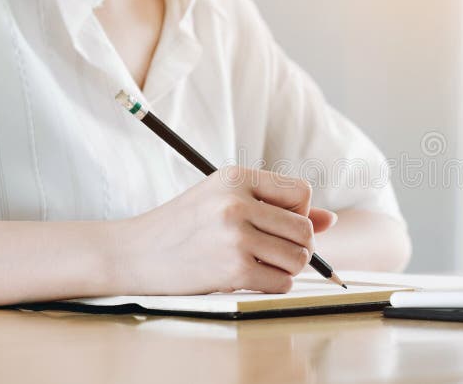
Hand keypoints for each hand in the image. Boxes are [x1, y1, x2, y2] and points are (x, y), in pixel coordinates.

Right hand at [111, 167, 336, 294]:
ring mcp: (235, 236)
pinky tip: (250, 279)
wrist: (133, 253)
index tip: (277, 224)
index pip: (301, 192)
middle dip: (297, 246)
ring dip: (287, 268)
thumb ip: (277, 206)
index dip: (299, 212)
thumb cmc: (184, 226)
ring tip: (261, 265)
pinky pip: (281, 283)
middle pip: (304, 229)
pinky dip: (274, 286)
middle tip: (273, 251)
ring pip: (298, 258)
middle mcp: (237, 202)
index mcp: (237, 176)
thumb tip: (330, 220)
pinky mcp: (232, 269)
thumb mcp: (224, 199)